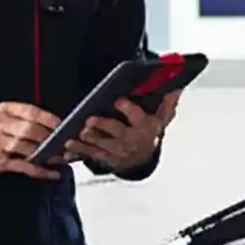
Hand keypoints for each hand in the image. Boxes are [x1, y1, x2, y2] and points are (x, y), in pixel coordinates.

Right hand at [0, 102, 64, 179]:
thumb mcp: (2, 115)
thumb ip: (24, 117)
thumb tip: (55, 125)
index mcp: (4, 110)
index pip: (31, 112)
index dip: (50, 119)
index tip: (64, 125)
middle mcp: (0, 125)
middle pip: (31, 130)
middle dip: (51, 138)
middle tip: (67, 143)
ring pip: (27, 148)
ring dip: (48, 154)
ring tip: (63, 157)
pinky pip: (23, 166)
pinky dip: (40, 170)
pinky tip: (52, 173)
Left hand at [65, 90, 180, 172]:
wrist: (142, 158)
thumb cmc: (150, 130)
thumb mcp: (162, 116)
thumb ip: (168, 101)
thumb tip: (176, 86)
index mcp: (145, 126)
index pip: (138, 117)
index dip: (128, 109)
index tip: (119, 100)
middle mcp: (131, 139)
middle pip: (117, 132)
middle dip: (104, 126)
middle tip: (91, 118)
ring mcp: (117, 150)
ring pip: (102, 145)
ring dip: (89, 140)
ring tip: (78, 134)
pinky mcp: (104, 156)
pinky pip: (90, 154)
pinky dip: (79, 151)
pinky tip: (68, 145)